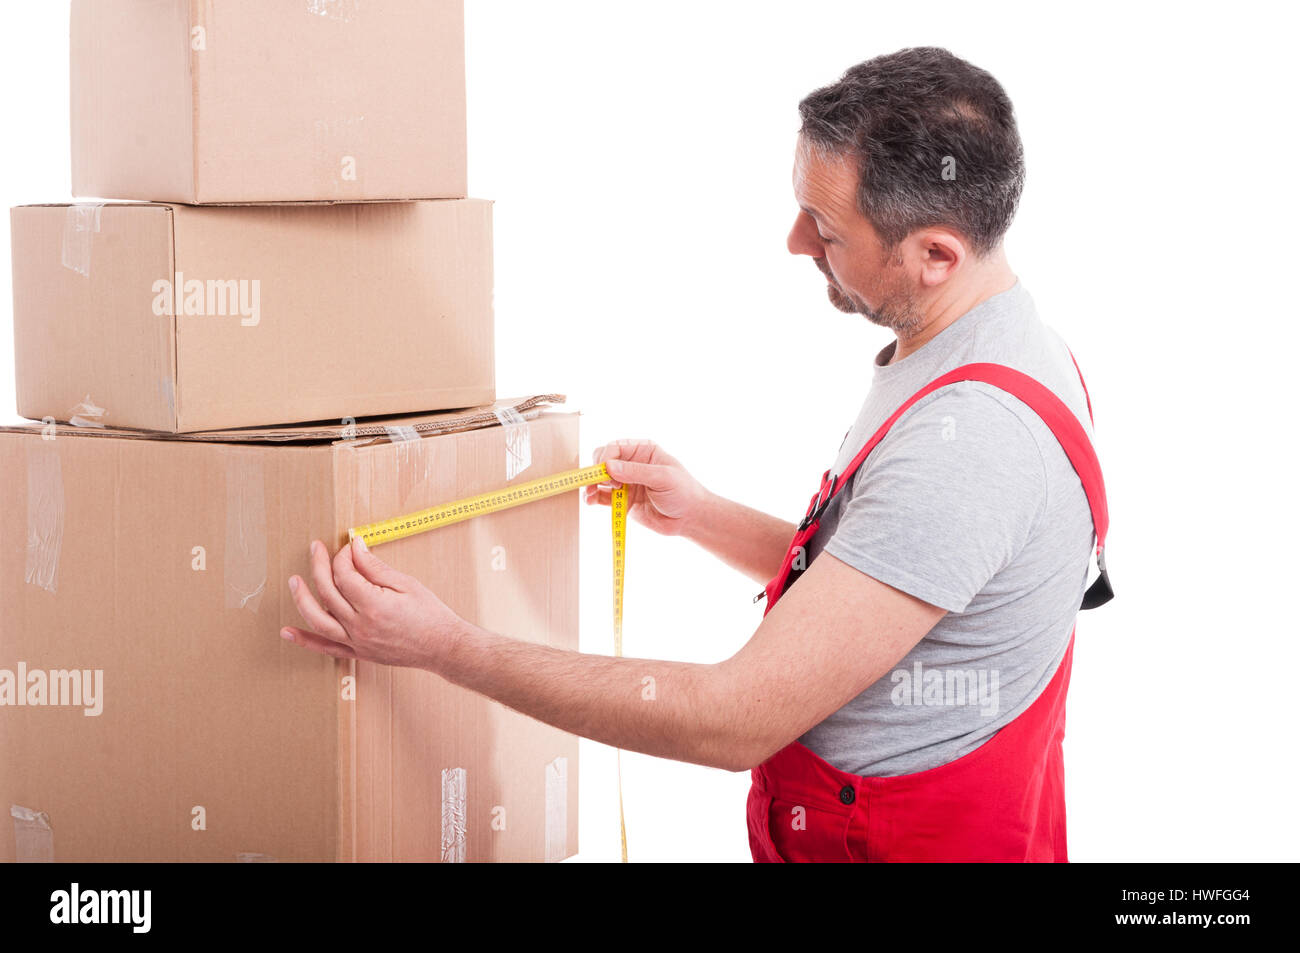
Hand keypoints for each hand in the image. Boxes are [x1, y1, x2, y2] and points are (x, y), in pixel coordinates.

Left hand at [281, 537, 470, 672]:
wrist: (442, 647)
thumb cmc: (430, 615)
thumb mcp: (406, 584)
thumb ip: (375, 567)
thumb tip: (355, 548)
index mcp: (373, 605)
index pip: (344, 574)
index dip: (343, 556)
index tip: (349, 547)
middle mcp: (360, 625)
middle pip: (328, 592)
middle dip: (319, 566)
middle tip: (316, 549)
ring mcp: (356, 642)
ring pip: (318, 619)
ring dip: (302, 599)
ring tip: (293, 582)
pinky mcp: (358, 653)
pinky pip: (325, 648)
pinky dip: (305, 640)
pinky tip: (288, 631)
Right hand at [585, 439, 711, 536]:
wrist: (690, 518)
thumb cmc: (684, 492)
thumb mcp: (663, 477)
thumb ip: (636, 472)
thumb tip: (609, 466)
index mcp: (642, 451)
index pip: (615, 448)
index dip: (605, 459)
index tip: (605, 472)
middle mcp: (632, 464)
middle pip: (603, 462)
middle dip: (596, 472)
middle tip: (597, 484)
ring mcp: (626, 483)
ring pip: (600, 480)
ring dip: (591, 485)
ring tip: (589, 494)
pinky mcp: (623, 500)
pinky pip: (603, 497)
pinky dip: (594, 498)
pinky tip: (590, 501)